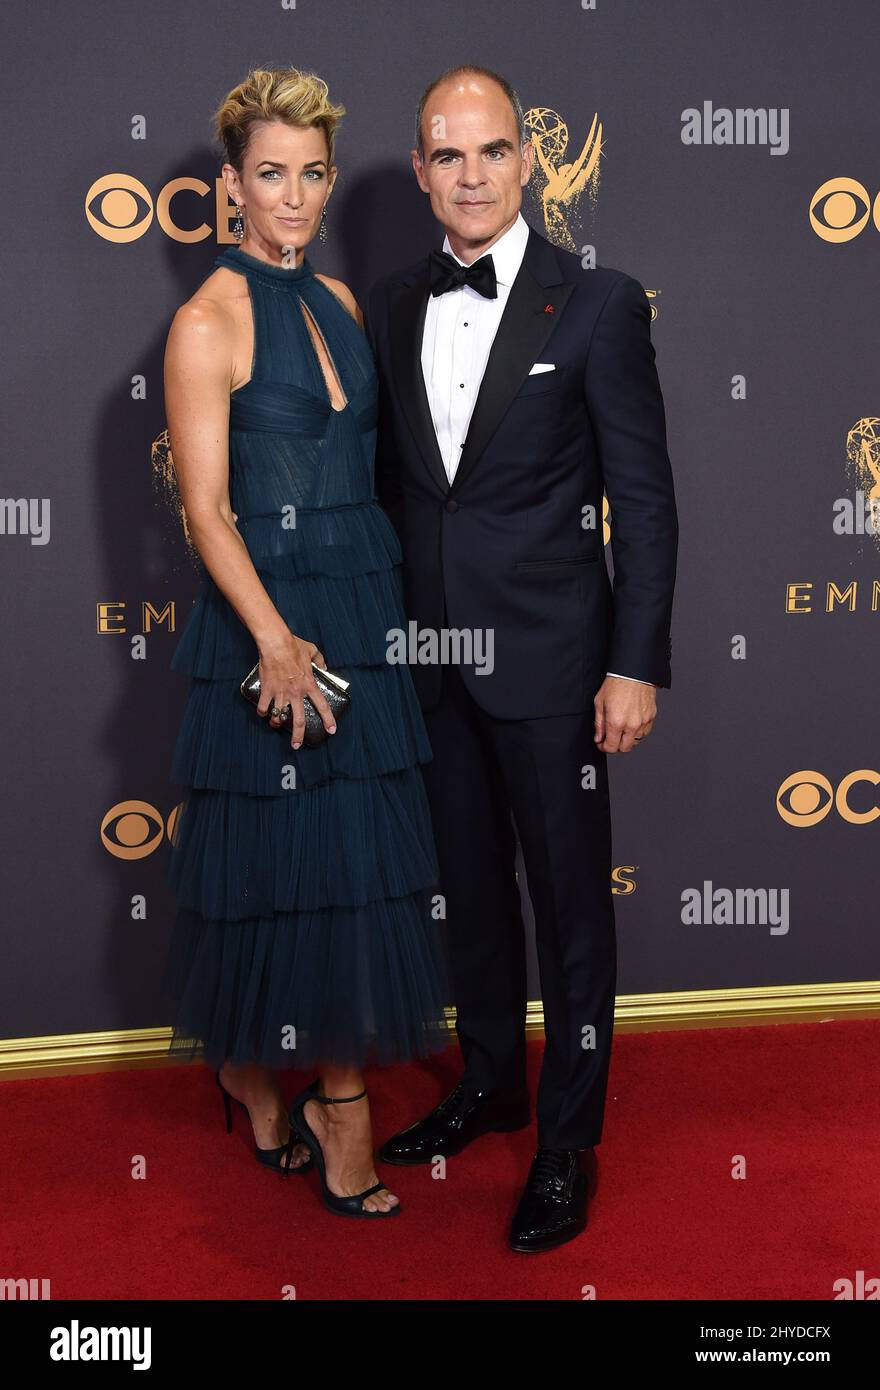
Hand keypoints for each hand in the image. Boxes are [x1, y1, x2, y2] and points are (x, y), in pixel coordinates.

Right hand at [256, 630, 336, 748]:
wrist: (275, 643)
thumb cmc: (293, 646)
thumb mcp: (312, 651)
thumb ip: (320, 660)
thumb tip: (324, 666)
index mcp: (309, 685)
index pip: (322, 706)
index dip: (328, 719)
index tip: (331, 730)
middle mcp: (296, 693)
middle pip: (299, 720)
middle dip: (298, 735)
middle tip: (297, 745)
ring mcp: (281, 693)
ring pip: (278, 716)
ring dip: (276, 723)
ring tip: (275, 724)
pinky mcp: (267, 690)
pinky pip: (263, 707)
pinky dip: (262, 712)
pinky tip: (263, 712)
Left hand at [594, 674, 656, 752]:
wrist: (633, 672)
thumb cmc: (616, 683)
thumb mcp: (599, 703)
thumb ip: (599, 724)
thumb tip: (598, 738)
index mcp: (616, 722)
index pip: (611, 747)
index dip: (604, 748)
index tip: (602, 744)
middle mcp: (631, 724)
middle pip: (624, 748)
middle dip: (615, 746)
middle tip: (610, 739)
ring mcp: (643, 722)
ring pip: (635, 742)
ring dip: (627, 740)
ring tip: (620, 731)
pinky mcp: (651, 717)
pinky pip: (644, 732)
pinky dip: (637, 733)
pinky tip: (631, 726)